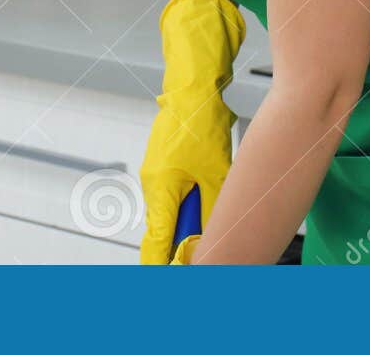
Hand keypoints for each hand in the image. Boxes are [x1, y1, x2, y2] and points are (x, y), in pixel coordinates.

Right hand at [138, 0, 246, 263]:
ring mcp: (158, 176)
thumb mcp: (216, 173)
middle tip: (205, 259)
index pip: (156, 246)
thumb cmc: (199, 122)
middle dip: (184, 248)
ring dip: (193, 225)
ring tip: (213, 222)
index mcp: (160, 190)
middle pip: (164, 234)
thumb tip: (214, 242)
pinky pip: (178, 198)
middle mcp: (153, 185)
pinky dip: (194, 207)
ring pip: (174, 216)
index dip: (165, 270)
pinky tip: (211, 200)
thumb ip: (212, 212)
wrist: (193, 86)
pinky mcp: (167, 167)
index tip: (175, 283)